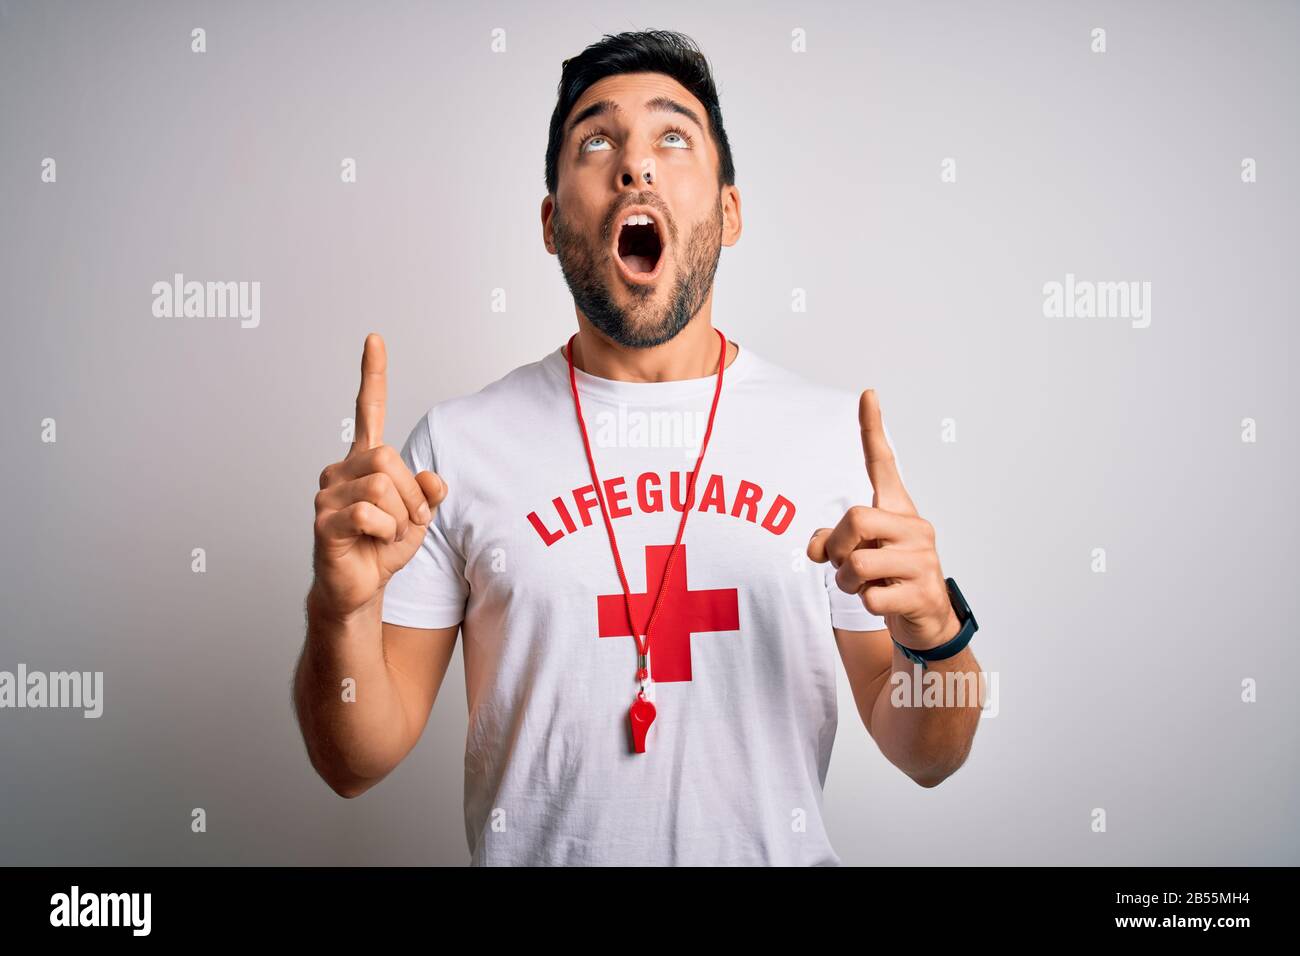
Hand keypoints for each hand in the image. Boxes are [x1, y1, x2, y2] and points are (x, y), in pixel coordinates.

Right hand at [311, 333, 447, 619]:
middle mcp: (342, 469)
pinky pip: (367, 513)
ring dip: (399, 517)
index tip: (374, 339)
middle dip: (412, 494)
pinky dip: (384, 531)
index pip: (368, 410)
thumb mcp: (419, 517)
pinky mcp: (324, 520)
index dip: (372, 375)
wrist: (360, 587)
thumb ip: (429, 493)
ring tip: (389, 534)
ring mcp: (328, 493)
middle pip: (389, 458)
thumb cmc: (383, 548)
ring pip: (381, 486)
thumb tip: (435, 481)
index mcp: (365, 461)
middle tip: (409, 522)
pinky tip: (373, 541)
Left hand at [806, 389, 959, 650]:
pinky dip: (866, 603)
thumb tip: (816, 548)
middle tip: (846, 565)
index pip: (883, 464)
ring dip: (847, 582)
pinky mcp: (923, 592)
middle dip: (837, 547)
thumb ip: (831, 543)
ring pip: (857, 563)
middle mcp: (915, 527)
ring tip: (865, 586)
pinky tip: (884, 602)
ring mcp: (923, 559)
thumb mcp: (854, 556)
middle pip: (855, 517)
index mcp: (898, 511)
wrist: (925, 621)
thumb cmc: (887, 578)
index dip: (872, 429)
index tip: (866, 394)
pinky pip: (871, 596)